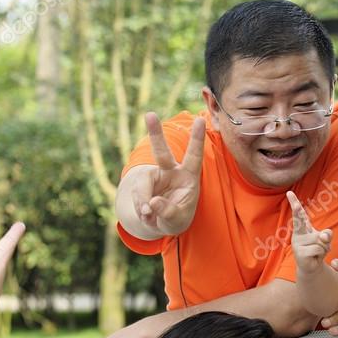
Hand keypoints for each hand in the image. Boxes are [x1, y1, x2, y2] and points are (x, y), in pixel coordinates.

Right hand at [130, 112, 204, 236]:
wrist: (160, 223)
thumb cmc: (176, 217)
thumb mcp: (177, 219)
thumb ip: (168, 211)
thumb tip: (152, 202)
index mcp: (189, 176)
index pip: (194, 156)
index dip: (197, 139)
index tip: (200, 120)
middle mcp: (171, 171)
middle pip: (162, 153)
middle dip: (156, 134)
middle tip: (149, 115)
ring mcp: (154, 176)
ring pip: (143, 184)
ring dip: (143, 201)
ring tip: (148, 215)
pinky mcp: (141, 183)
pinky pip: (136, 194)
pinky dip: (140, 208)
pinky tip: (146, 214)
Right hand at [287, 190, 332, 273]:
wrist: (312, 268)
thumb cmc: (318, 250)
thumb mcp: (325, 239)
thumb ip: (327, 235)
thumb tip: (324, 236)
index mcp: (302, 228)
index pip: (299, 215)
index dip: (294, 204)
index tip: (289, 193)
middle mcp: (298, 234)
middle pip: (301, 221)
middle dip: (297, 210)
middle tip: (292, 198)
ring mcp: (297, 244)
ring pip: (319, 240)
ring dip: (324, 247)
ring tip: (318, 252)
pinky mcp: (299, 253)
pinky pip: (318, 248)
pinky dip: (321, 253)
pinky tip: (315, 257)